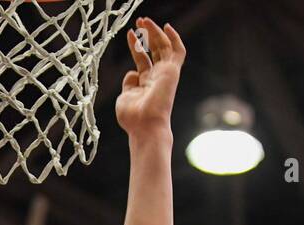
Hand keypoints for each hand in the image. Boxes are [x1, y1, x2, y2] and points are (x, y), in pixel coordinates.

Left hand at [115, 18, 185, 138]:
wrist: (145, 125)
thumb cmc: (133, 118)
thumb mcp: (125, 97)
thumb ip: (128, 83)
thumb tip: (132, 72)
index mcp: (146, 83)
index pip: (142, 59)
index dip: (136, 45)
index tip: (129, 34)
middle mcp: (157, 77)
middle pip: (154, 50)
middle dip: (147, 35)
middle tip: (139, 21)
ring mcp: (165, 74)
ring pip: (164, 47)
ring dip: (155, 32)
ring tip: (144, 21)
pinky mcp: (172, 72)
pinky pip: (178, 51)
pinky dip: (174, 38)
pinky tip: (166, 27)